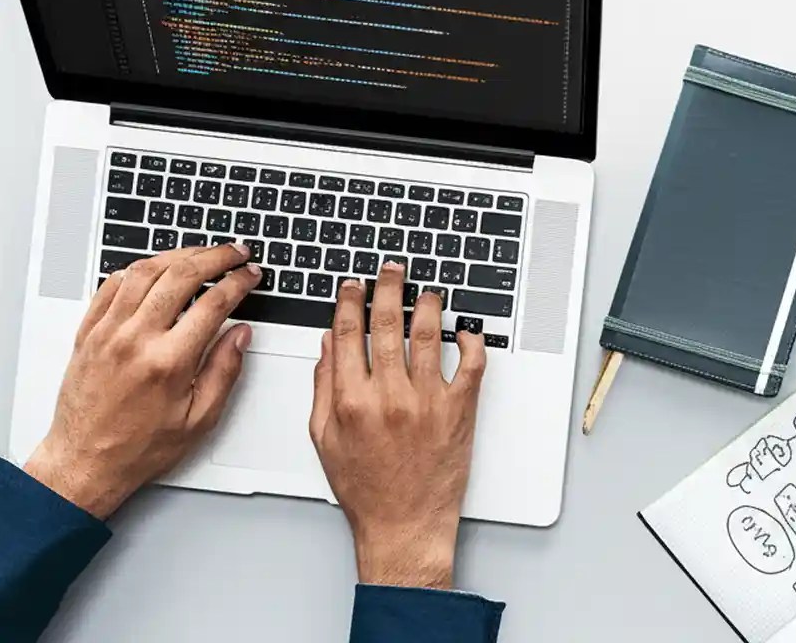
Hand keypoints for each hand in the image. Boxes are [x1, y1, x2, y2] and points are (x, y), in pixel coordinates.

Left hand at [23, 245, 260, 518]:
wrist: (85, 460)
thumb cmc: (140, 446)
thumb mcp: (199, 418)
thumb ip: (225, 370)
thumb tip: (240, 334)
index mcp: (168, 362)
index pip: (213, 303)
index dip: (238, 282)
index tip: (250, 275)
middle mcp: (135, 339)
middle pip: (180, 275)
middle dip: (214, 257)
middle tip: (233, 253)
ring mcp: (107, 332)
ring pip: (144, 272)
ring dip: (177, 255)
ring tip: (199, 253)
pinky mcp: (89, 332)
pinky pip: (112, 286)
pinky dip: (137, 270)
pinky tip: (154, 269)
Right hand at [311, 262, 487, 588]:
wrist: (404, 525)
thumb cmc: (365, 489)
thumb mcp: (325, 439)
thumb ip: (323, 388)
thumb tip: (328, 346)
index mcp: (351, 401)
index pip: (347, 335)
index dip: (349, 303)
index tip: (353, 286)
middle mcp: (389, 396)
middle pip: (387, 325)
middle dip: (388, 289)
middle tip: (393, 270)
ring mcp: (427, 401)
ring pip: (428, 336)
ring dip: (428, 306)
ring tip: (428, 291)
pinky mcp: (459, 410)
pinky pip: (471, 365)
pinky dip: (470, 342)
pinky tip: (465, 330)